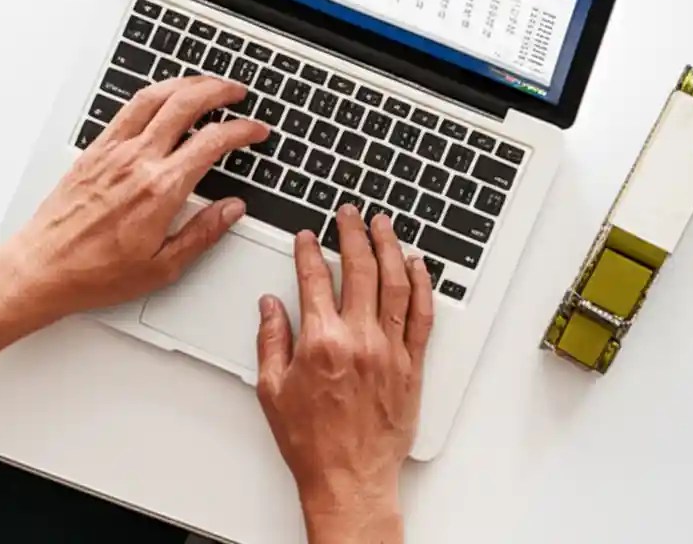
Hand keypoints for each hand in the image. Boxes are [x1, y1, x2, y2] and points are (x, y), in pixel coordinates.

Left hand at [0, 76, 268, 321]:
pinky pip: (128, 108)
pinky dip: (153, 94)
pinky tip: (162, 97)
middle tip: (237, 93)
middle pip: (186, 103)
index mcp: (160, 189)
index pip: (212, 142)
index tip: (255, 130)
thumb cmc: (95, 272)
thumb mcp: (163, 266)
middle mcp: (137, 161)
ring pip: (155, 96)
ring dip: (186, 83)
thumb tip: (231, 210)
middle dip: (219, 90)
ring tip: (205, 84)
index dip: (242, 130)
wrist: (43, 268)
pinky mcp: (94, 151)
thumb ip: (203, 233)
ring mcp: (113, 151)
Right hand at [255, 205, 433, 543]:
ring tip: (383, 225)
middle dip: (353, 233)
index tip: (308, 237)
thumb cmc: (312, 443)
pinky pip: (422, 315)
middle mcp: (359, 339)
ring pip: (396, 283)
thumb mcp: (271, 390)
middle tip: (349, 214)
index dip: (309, 250)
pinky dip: (422, 285)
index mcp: (321, 342)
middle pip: (360, 268)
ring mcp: (390, 350)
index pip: (314, 278)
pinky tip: (418, 266)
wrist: (349, 479)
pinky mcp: (412, 365)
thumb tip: (270, 306)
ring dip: (390, 247)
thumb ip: (270, 341)